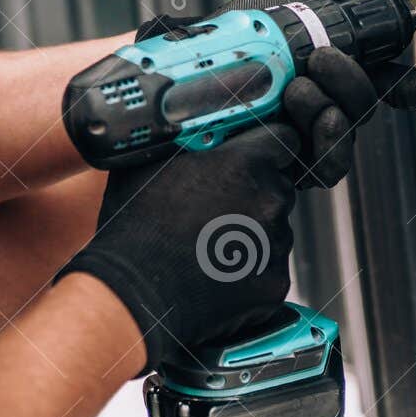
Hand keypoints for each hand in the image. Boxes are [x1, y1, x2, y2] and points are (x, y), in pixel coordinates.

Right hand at [59, 124, 298, 371]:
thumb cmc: (135, 226)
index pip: (283, 140)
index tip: (258, 157)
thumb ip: (187, 140)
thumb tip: (193, 125)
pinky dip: (251, 271)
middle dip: (256, 195)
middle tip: (219, 210)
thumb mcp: (151, 162)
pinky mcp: (274, 282)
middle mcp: (269, 200)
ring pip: (275, 230)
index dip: (269, 148)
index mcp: (245, 162)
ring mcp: (275, 243)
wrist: (132, 291)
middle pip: (279, 188)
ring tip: (211, 246)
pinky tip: (217, 273)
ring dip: (253, 234)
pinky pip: (269, 269)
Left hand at [138, 0, 415, 187]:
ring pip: (348, 137)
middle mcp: (318, 109)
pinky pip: (324, 168)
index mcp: (325, 73)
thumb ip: (340, 5)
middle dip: (356, 82)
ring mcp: (301, 142)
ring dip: (335, 107)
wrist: (165, 90)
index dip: (414, 86)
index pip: (382, 82)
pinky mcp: (283, 171)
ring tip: (299, 89)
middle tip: (325, 59)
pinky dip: (322, 143)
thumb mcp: (282, 9)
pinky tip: (300, 119)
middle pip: (366, 106)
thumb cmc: (221, 46)